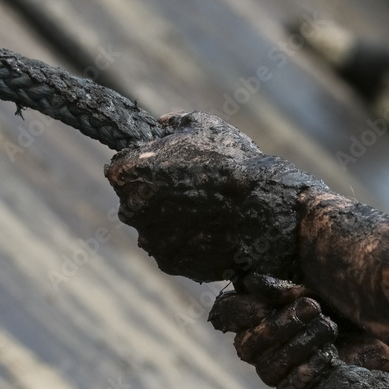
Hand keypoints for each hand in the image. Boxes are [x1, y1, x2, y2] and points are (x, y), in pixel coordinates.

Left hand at [105, 111, 331, 282]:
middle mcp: (130, 209)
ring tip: (207, 212)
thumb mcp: (206, 126)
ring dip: (169, 221)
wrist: (268, 211)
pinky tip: (212, 230)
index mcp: (129, 172)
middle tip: (191, 189)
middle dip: (154, 195)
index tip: (165, 167)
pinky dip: (186, 243)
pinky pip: (172, 250)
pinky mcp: (170, 264)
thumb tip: (160, 124)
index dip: (144, 165)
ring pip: (152, 228)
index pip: (120, 167)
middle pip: (134, 200)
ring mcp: (150, 240)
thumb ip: (175, 123)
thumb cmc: (237, 163)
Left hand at [209, 274, 388, 388]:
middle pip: (265, 368)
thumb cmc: (370, 336)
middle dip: (298, 345)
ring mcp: (256, 330)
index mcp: (300, 384)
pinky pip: (230, 313)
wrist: (349, 270)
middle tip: (326, 322)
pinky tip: (288, 291)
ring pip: (247, 345)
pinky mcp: (245, 299)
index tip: (334, 354)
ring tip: (313, 307)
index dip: (306, 375)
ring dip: (282, 326)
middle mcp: (274, 360)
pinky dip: (256, 302)